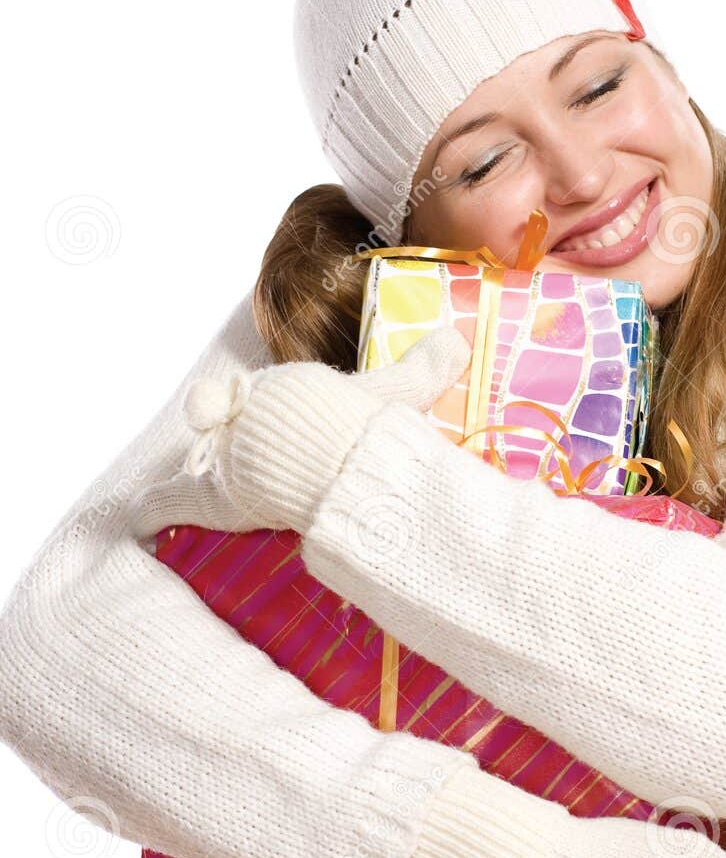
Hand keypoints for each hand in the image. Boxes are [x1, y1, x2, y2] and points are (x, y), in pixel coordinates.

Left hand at [181, 326, 469, 533]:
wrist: (331, 459)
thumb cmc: (360, 423)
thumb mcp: (397, 392)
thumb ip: (425, 366)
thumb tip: (460, 338)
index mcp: (284, 390)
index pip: (268, 400)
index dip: (270, 412)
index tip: (279, 420)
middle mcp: (247, 420)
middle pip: (232, 427)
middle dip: (232, 434)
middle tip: (242, 447)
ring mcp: (227, 458)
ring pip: (204, 459)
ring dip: (198, 467)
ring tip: (181, 480)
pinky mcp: (211, 497)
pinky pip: (172, 500)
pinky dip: (153, 508)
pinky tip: (134, 520)